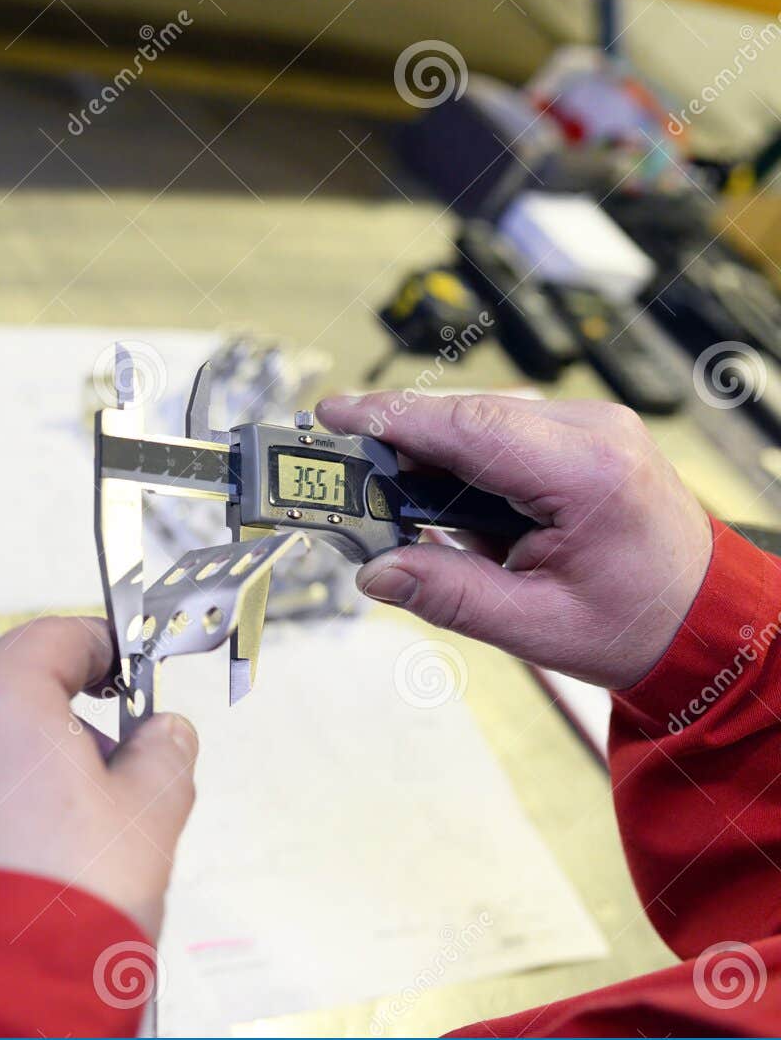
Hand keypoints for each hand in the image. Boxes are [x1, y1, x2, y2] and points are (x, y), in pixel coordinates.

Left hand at [0, 617, 197, 936]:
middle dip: (64, 724)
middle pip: (9, 694)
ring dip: (16, 774)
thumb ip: (164, 757)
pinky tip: (13, 865)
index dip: (103, 647)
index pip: (57, 636)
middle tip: (111, 771)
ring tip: (62, 839)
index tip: (126, 665)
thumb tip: (165, 737)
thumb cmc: (55, 908)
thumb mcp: (148, 820)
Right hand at [315, 393, 711, 688]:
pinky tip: (455, 507)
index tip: (333, 414)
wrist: (705, 618)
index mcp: (590, 471)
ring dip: (435, 459)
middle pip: (466, 415)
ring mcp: (591, 425)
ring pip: (480, 418)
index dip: (393, 418)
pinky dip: (464, 462)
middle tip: (344, 479)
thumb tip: (376, 571)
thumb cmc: (637, 623)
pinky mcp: (582, 433)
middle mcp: (595, 430)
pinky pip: (502, 430)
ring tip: (407, 511)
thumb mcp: (536, 625)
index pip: (469, 427)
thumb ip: (449, 595)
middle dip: (400, 444)